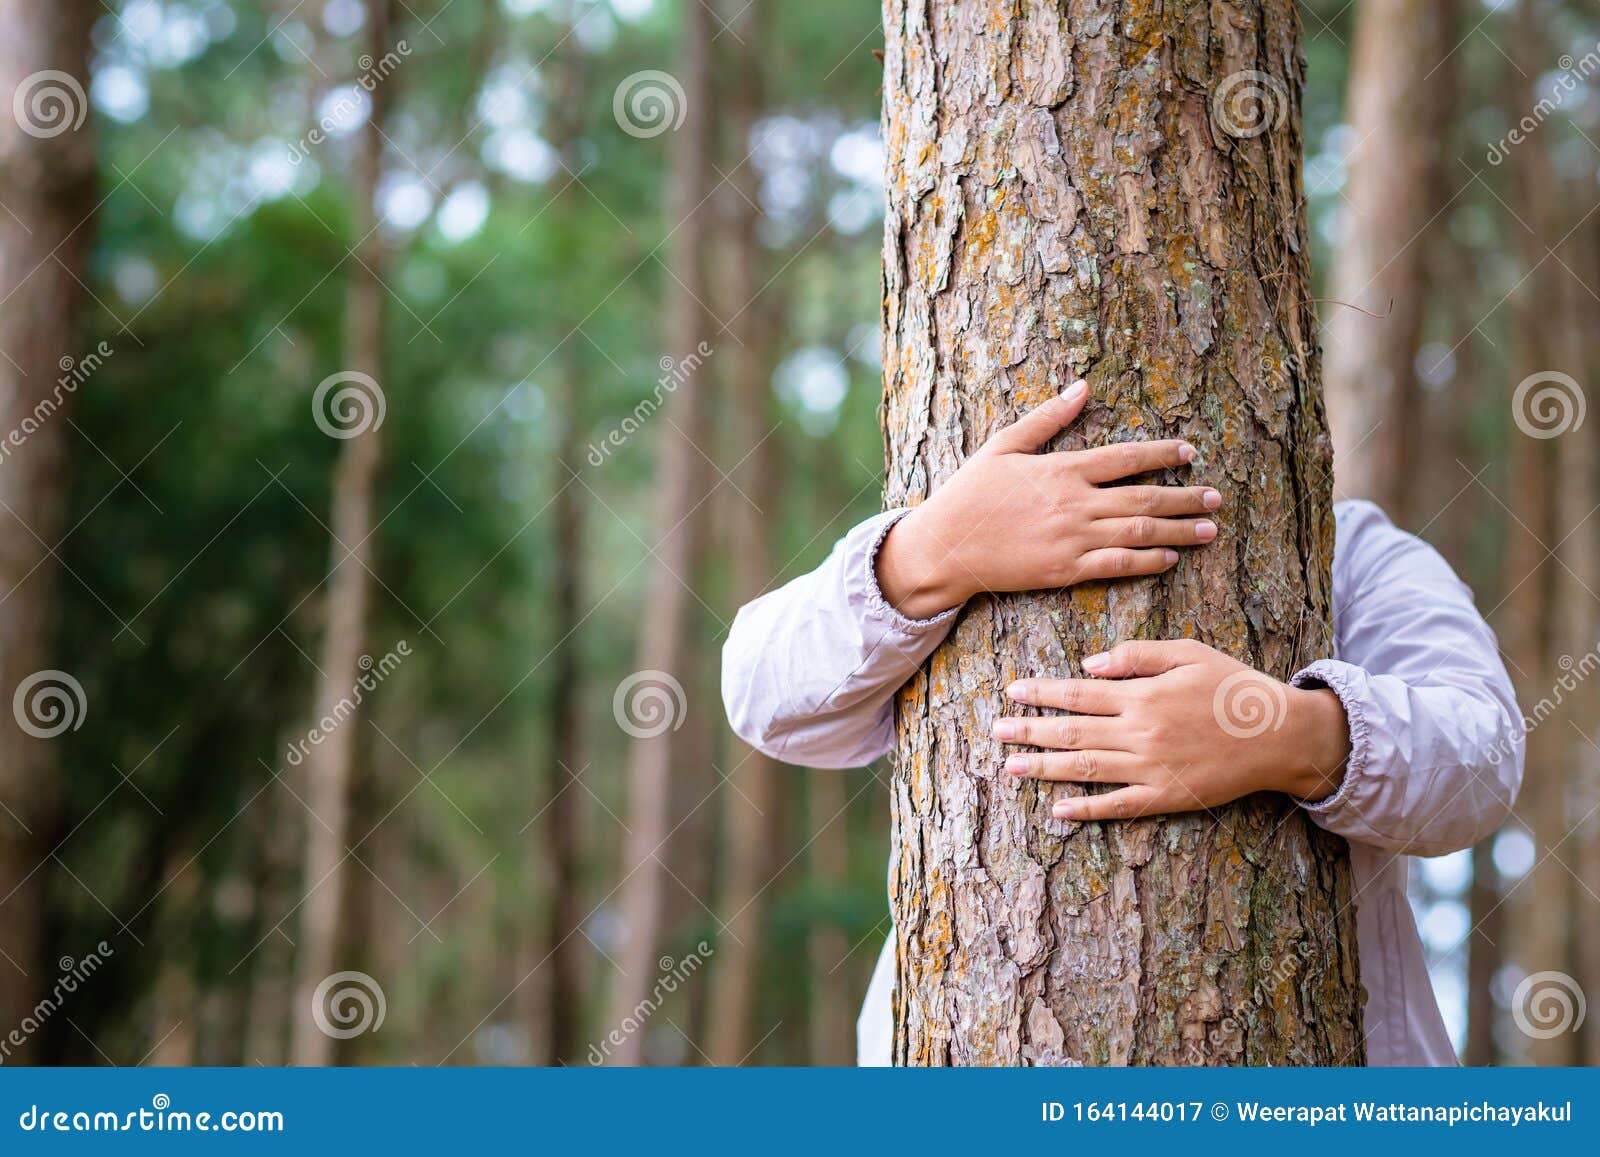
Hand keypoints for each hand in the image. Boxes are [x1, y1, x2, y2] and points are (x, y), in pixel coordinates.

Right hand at [875, 380, 1221, 618]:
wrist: (946, 547)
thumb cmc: (969, 494)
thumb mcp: (1003, 446)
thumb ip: (1047, 419)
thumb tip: (1082, 388)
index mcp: (1062, 469)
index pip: (1125, 457)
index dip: (1162, 453)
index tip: (1189, 451)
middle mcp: (1075, 503)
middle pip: (1143, 496)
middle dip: (1184, 496)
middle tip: (1216, 497)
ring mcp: (1073, 539)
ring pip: (1139, 531)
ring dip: (1179, 530)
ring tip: (1209, 529)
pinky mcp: (1066, 570)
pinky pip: (1118, 564)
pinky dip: (1148, 560)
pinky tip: (1170, 557)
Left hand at [993, 640, 1350, 820]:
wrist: (1279, 734)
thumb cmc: (1232, 687)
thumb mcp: (1187, 653)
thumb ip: (1135, 655)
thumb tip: (1088, 664)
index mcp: (1142, 695)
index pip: (1078, 693)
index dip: (1041, 694)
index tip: (1012, 692)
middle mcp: (1139, 733)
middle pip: (1072, 732)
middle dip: (1030, 732)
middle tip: (996, 732)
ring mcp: (1151, 768)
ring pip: (1086, 769)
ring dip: (1045, 769)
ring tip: (1012, 767)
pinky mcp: (1166, 796)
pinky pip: (1119, 805)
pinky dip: (1087, 809)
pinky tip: (1058, 810)